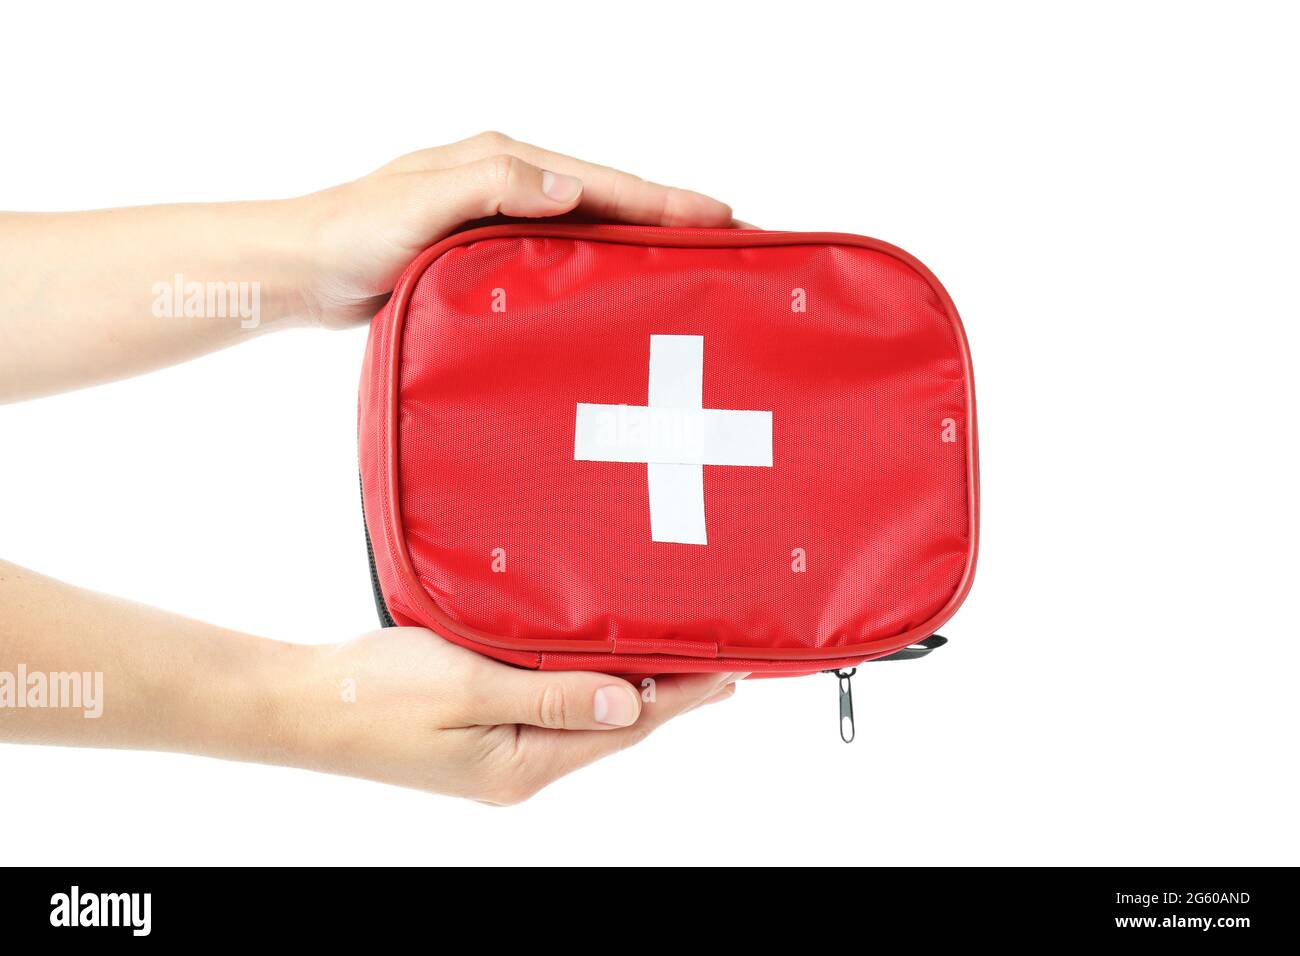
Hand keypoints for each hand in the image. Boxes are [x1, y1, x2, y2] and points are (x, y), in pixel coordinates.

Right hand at [287, 627, 743, 803]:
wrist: (300, 703)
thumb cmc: (374, 694)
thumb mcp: (470, 688)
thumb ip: (554, 696)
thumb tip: (633, 703)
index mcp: (522, 765)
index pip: (623, 727)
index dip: (679, 697)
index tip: (727, 673)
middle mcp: (519, 768)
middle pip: (610, 727)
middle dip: (666, 695)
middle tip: (720, 663)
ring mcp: (499, 753)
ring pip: (582, 716)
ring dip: (627, 687)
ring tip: (673, 659)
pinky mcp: (479, 733)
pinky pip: (548, 707)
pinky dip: (582, 682)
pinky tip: (595, 662)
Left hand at [298, 131, 735, 327]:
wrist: (305, 269)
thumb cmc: (353, 233)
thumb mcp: (420, 201)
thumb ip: (492, 185)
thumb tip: (569, 186)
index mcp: (504, 162)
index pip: (603, 182)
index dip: (664, 202)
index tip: (721, 216)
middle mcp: (512, 184)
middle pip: (609, 202)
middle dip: (669, 221)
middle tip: (730, 241)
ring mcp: (504, 220)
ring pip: (591, 231)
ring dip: (642, 247)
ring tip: (693, 268)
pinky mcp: (491, 256)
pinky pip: (563, 258)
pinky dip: (602, 269)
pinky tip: (622, 294)